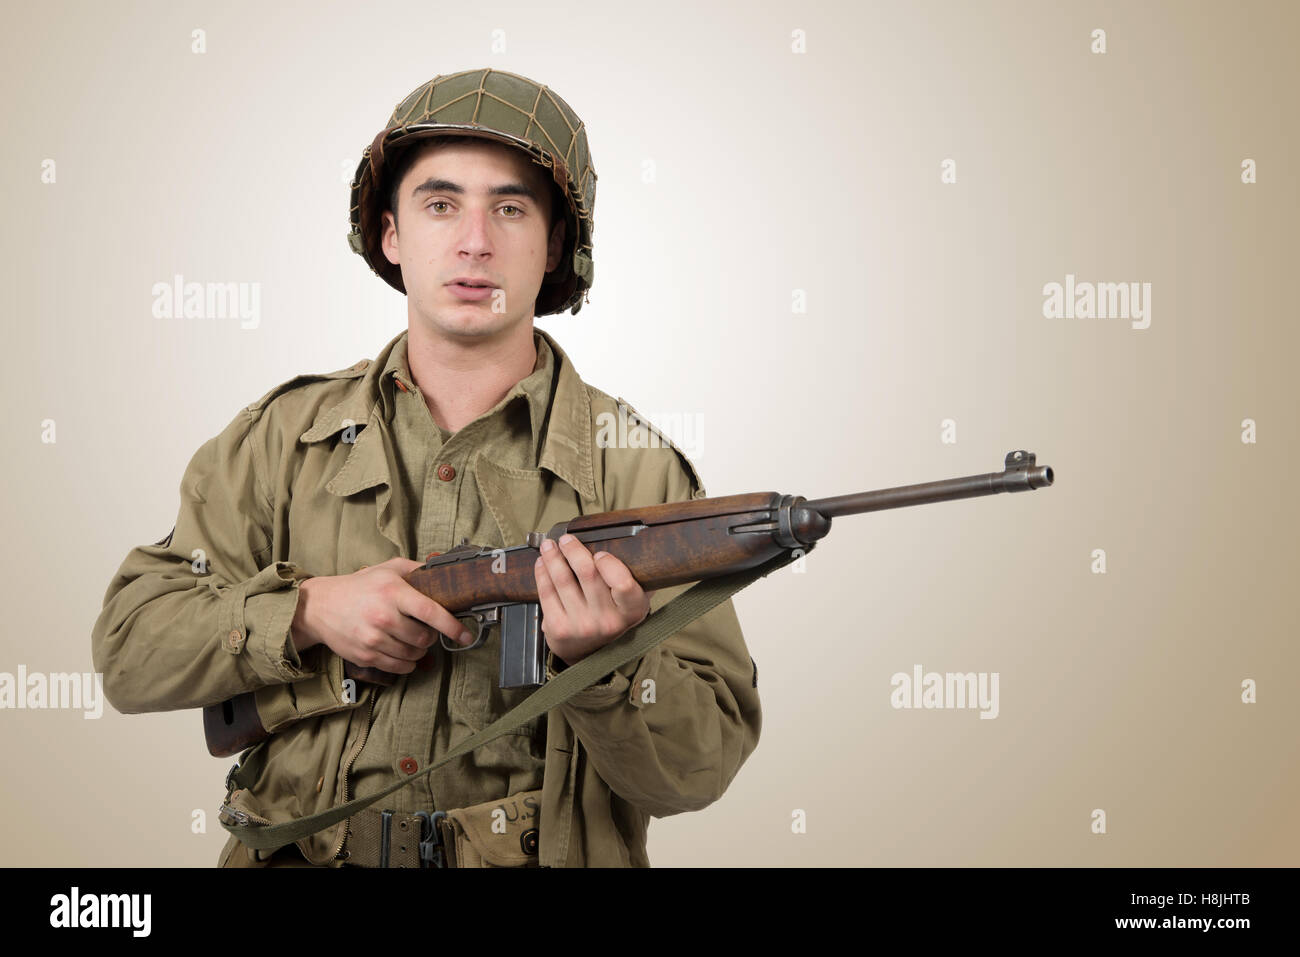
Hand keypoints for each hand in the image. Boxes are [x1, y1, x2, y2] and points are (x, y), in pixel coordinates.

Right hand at [290, 557, 473, 673]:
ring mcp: (373, 639)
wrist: (321, 606)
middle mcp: (383, 616)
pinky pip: (399, 667)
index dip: (452, 626)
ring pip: (414, 655)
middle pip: (424, 638)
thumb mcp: (388, 569)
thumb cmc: (360, 586)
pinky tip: (400, 650)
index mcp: (393, 592)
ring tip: (409, 638)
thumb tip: (444, 570)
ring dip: (418, 650)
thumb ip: (417, 569)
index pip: (431, 612)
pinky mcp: (365, 656)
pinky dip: (406, 662)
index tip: (466, 634)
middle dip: (430, 636)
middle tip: (423, 628)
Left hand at [534, 534, 651, 666]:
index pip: (623, 583)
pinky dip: (542, 573)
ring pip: (562, 579)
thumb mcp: (632, 602)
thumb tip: (628, 544)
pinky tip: (542, 563)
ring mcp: (581, 626)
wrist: (591, 654)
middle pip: (587, 573)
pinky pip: (546, 592)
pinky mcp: (559, 628)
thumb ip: (634, 577)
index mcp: (631, 610)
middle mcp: (608, 621)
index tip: (599, 553)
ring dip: (553, 557)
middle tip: (566, 539)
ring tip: (549, 546)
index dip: (609, 563)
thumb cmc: (612, 617)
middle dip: (573, 550)